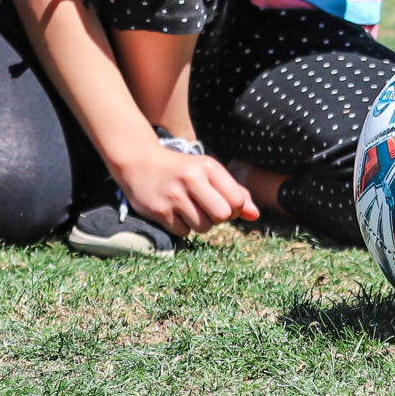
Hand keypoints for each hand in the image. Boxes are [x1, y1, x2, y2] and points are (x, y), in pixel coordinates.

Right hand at [111, 141, 257, 235]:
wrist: (139, 162)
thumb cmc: (182, 170)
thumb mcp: (209, 172)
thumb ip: (234, 192)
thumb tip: (255, 215)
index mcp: (208, 167)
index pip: (237, 200)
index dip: (235, 209)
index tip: (223, 204)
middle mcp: (192, 179)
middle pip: (222, 216)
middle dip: (218, 219)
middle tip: (207, 210)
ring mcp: (174, 196)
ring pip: (203, 227)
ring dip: (199, 224)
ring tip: (189, 210)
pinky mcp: (159, 211)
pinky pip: (183, 233)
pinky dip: (182, 228)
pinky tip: (174, 212)